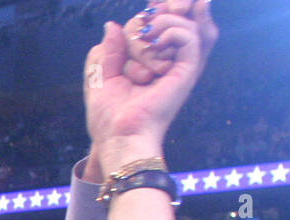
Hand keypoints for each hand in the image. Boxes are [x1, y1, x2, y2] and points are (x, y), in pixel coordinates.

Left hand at [84, 2, 214, 167]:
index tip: (143, 13)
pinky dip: (171, 31)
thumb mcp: (100, 78)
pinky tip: (154, 44)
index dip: (151, 13)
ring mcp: (179, 65)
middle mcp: (167, 61)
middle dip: (157, 11)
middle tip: (143, 26)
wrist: (120, 137)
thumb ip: (107, 52)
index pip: (157, 24)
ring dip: (158, 25)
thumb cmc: (109, 117)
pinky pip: (189, 36)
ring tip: (145, 40)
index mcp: (149, 63)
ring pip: (180, 22)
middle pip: (173, 17)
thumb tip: (112, 25)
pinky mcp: (187, 71)